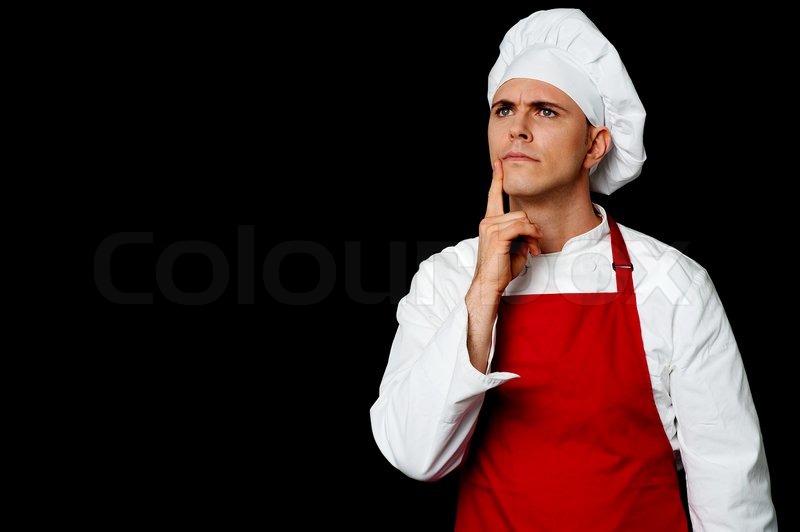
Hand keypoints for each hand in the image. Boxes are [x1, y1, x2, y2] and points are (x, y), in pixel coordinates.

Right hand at [473, 159, 542, 298]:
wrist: (488, 285)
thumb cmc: (498, 270)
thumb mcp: (513, 249)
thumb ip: (520, 236)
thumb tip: (530, 234)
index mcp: (489, 223)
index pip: (493, 196)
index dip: (497, 179)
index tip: (498, 164)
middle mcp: (487, 222)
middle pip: (519, 213)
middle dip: (531, 229)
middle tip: (534, 245)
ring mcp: (491, 228)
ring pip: (522, 220)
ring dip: (532, 235)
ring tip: (532, 249)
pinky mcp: (498, 236)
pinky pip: (522, 227)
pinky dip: (531, 236)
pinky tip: (531, 247)